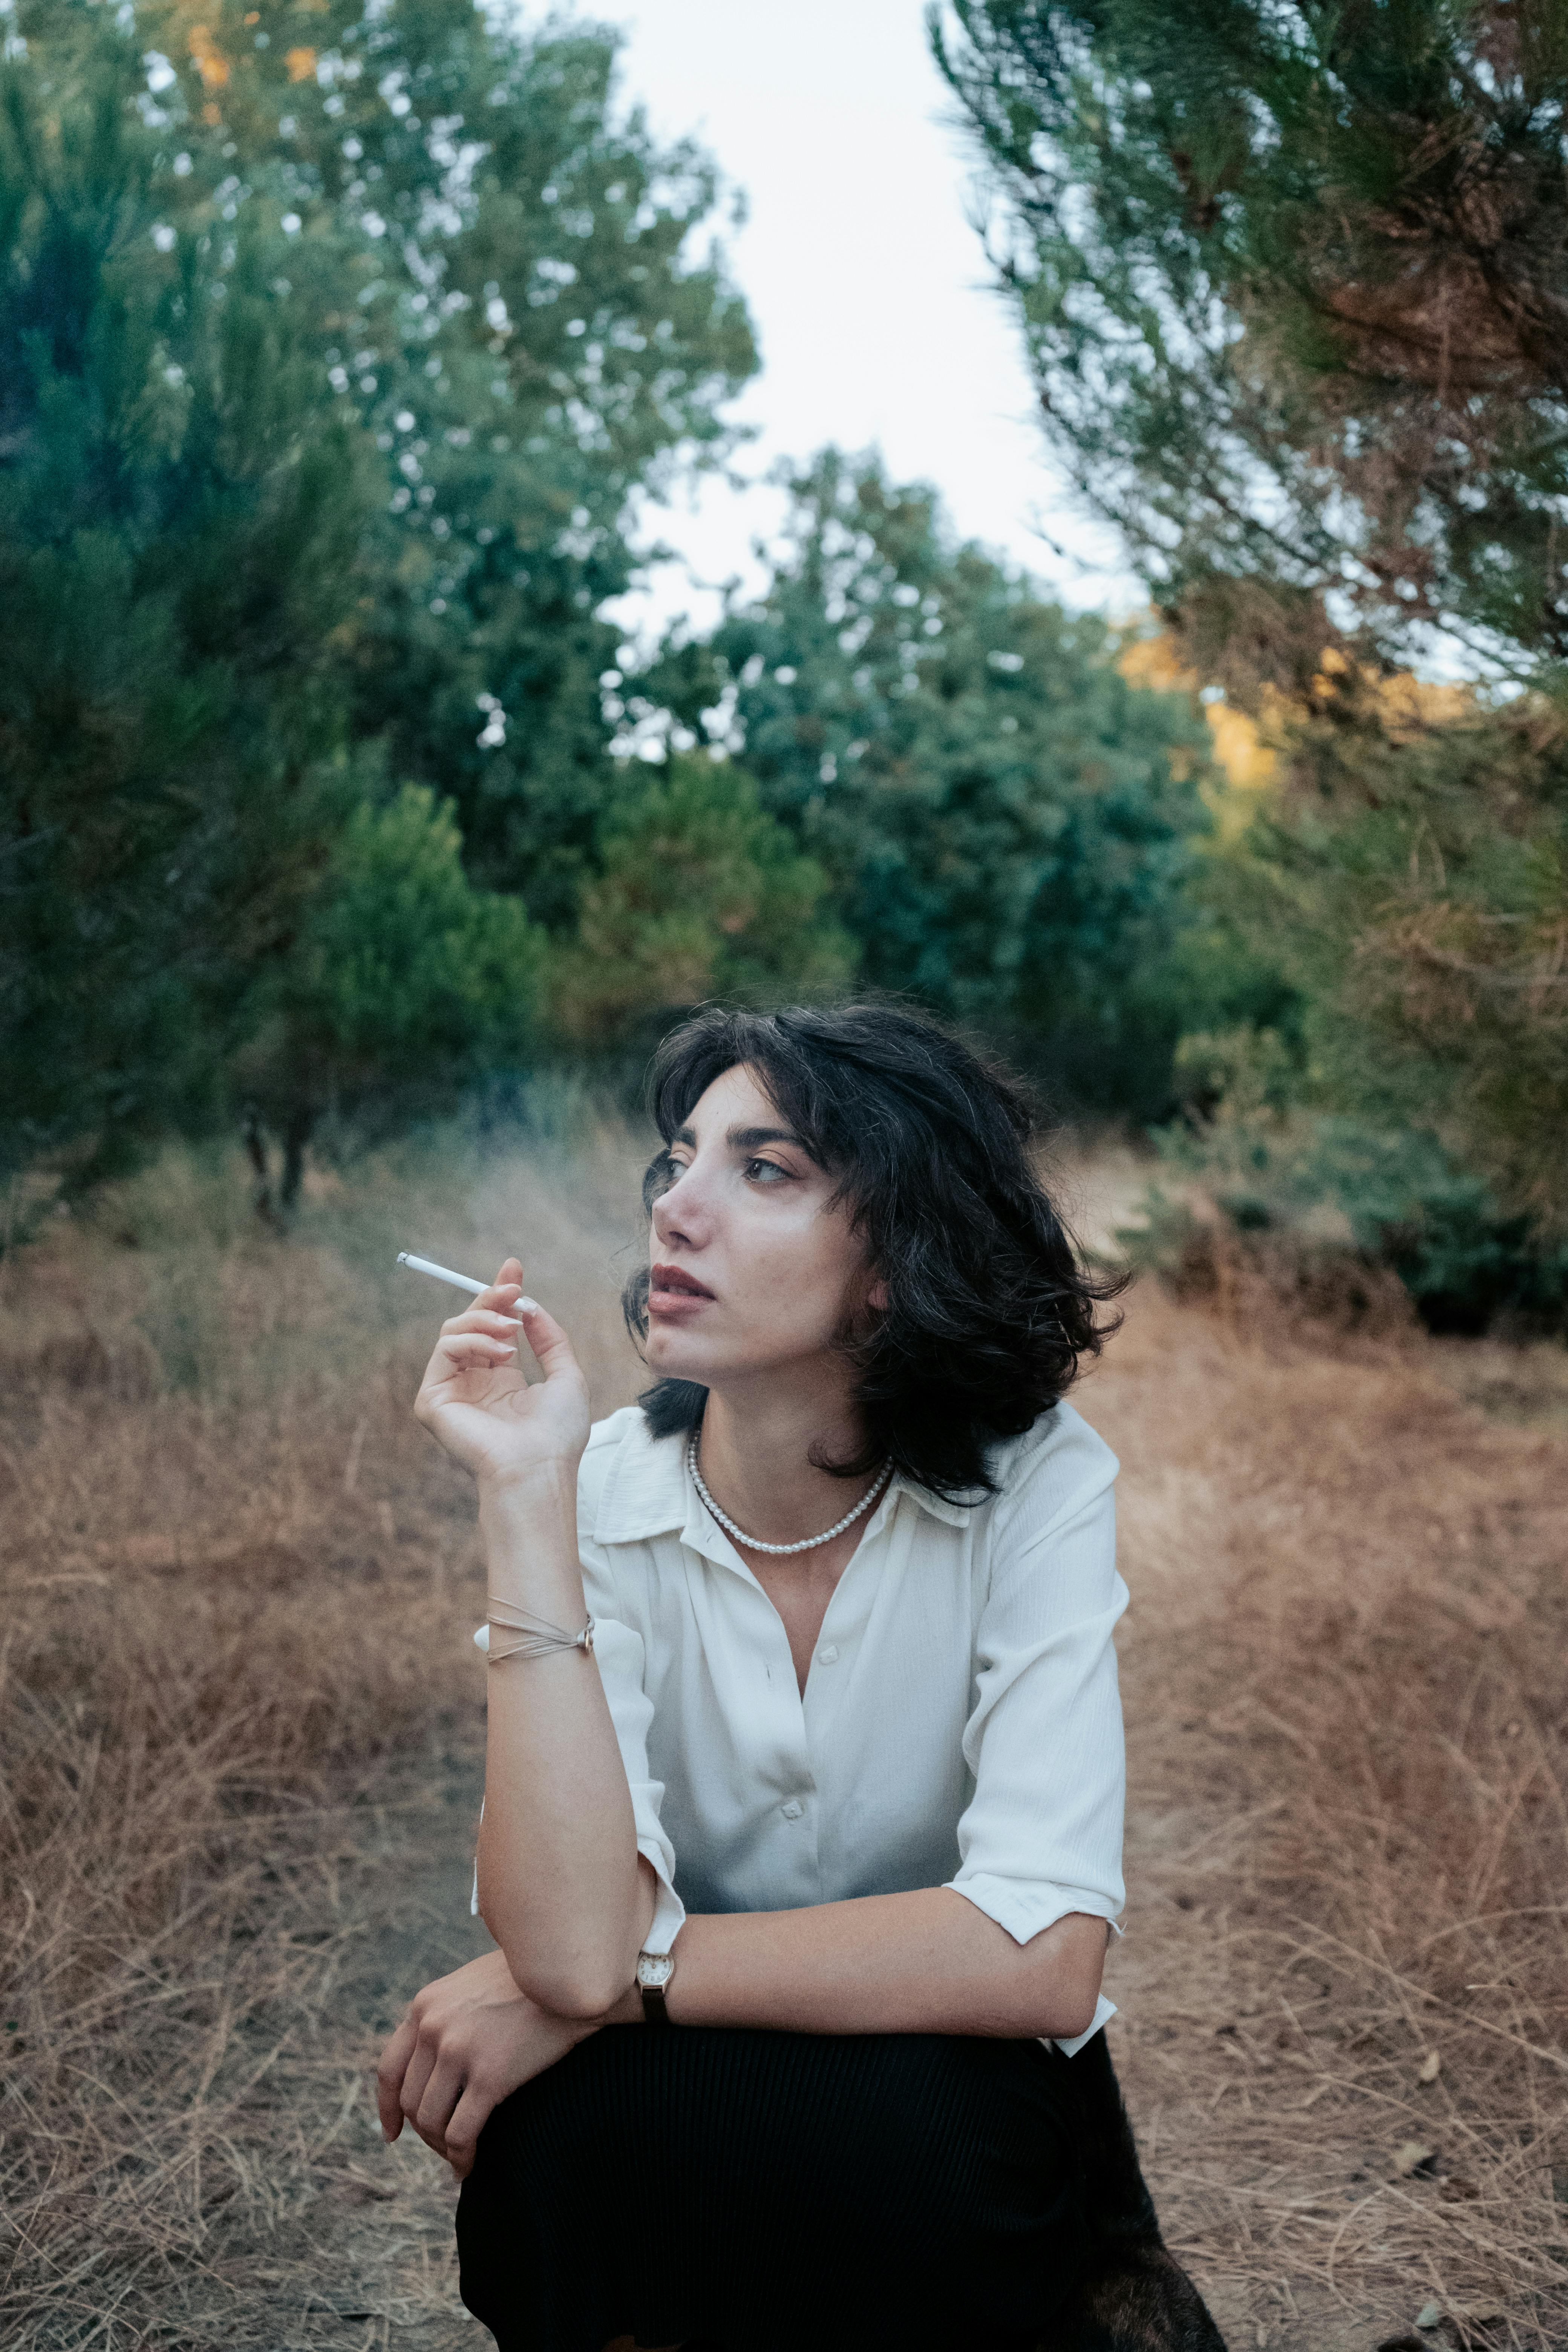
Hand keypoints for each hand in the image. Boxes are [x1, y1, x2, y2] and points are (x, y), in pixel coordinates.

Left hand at [376, 1948, 595, 2177]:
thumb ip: (445, 2014)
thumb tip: (431, 2057)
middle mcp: (433, 2026)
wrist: (570, 1979)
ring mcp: (459, 2050)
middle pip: (411, 2100)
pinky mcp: (490, 2075)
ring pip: (431, 2121)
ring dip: (441, 2147)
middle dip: (424, 2132)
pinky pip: (461, 2132)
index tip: (393, 2133)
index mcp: (425, 2005)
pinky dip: (460, 2156)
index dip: (388, 2107)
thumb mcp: (471, 1985)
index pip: (390, 2068)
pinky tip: (469, 2164)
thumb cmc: (527, 1982)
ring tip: (458, 2157)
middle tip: (443, 2147)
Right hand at [412, 1256, 590, 1487]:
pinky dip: (471, 1341)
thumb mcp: (566, 1376)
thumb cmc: (557, 1435)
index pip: (493, 1329)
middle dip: (491, 1297)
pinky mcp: (433, 1400)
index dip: (500, 1297)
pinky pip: (444, 1351)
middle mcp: (473, 1383)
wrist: (537, 1469)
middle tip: (513, 1285)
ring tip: (511, 1329)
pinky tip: (500, 1353)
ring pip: (453, 1331)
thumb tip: (530, 1307)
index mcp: (500, 1381)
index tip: (514, 1267)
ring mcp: (451, 1391)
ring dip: (484, 1320)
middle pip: (470, 1324)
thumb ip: (549, 1339)